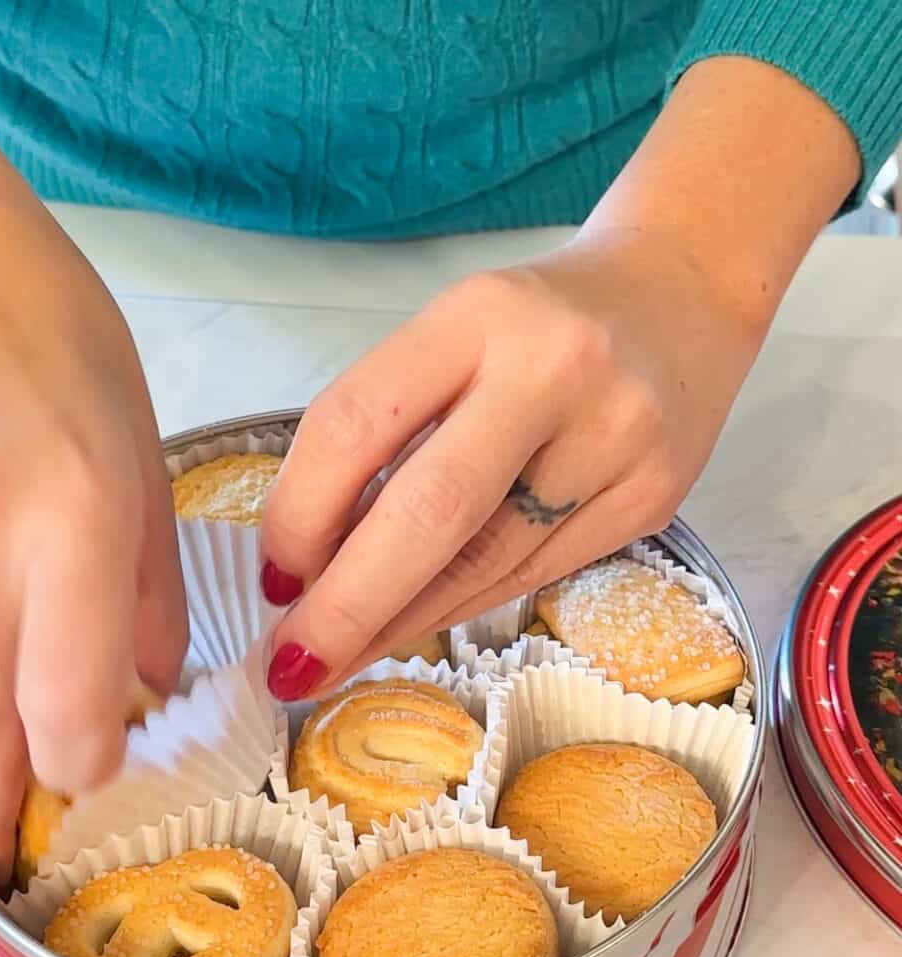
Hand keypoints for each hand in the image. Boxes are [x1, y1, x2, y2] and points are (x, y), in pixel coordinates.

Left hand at [260, 230, 763, 697]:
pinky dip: (462, 607)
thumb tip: (312, 559)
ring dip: (399, 623)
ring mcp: (615, 439)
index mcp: (476, 315)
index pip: (358, 422)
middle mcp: (554, 372)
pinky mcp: (654, 497)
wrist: (683, 292)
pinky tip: (416, 626)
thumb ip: (388, 427)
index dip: (299, 512)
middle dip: (347, 605)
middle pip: (429, 513)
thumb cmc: (538, 322)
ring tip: (342, 658)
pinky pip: (535, 575)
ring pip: (485, 563)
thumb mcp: (452, 334)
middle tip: (291, 664)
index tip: (273, 575)